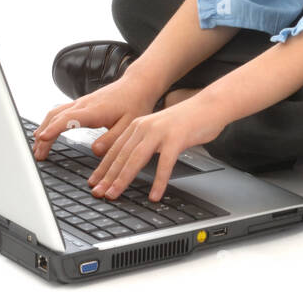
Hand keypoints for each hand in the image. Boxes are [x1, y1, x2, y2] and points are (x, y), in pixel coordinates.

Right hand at [30, 67, 161, 161]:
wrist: (138, 84)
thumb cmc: (135, 104)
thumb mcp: (129, 125)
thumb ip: (112, 139)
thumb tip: (95, 151)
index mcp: (94, 110)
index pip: (69, 119)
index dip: (54, 129)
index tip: (42, 139)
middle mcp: (83, 104)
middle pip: (55, 116)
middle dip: (43, 135)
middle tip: (38, 154)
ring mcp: (81, 102)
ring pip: (55, 112)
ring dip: (43, 128)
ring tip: (37, 147)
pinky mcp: (81, 103)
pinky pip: (59, 112)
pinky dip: (49, 122)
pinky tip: (46, 132)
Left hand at [86, 94, 226, 203]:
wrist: (208, 107)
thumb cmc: (184, 123)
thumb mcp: (158, 132)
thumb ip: (143, 143)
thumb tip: (129, 164)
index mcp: (137, 126)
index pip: (115, 150)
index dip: (103, 168)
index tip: (94, 183)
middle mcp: (145, 127)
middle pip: (122, 156)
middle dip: (108, 177)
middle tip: (98, 193)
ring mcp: (160, 132)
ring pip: (136, 158)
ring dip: (124, 179)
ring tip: (115, 194)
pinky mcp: (176, 138)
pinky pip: (165, 162)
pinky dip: (159, 180)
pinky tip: (155, 194)